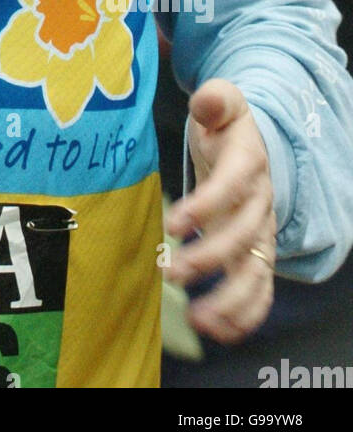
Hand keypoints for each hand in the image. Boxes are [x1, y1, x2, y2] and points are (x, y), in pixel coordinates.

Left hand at [164, 78, 276, 342]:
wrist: (248, 144)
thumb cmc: (225, 125)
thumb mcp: (221, 101)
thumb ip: (214, 100)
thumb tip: (206, 102)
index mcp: (248, 164)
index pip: (230, 187)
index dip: (205, 206)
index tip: (173, 223)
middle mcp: (259, 203)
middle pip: (243, 236)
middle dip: (209, 257)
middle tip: (171, 272)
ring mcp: (260, 233)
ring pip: (256, 272)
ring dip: (229, 299)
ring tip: (197, 319)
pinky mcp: (255, 254)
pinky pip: (260, 291)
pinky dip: (244, 315)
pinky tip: (216, 331)